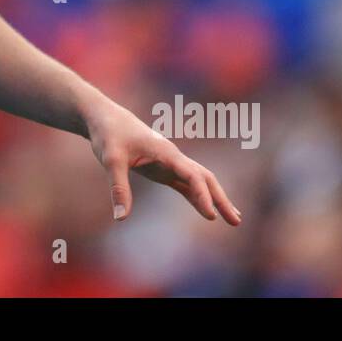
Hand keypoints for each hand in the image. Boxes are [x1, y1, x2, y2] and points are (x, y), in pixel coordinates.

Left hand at [85, 100, 240, 225]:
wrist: (105, 118)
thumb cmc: (109, 135)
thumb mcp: (110, 160)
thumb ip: (118, 188)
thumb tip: (121, 218)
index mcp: (166, 152)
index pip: (192, 175)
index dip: (203, 196)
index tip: (211, 217)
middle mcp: (173, 157)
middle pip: (205, 178)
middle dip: (221, 199)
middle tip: (236, 222)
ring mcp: (170, 163)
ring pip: (199, 182)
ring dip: (215, 199)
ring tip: (233, 220)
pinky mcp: (163, 169)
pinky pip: (186, 185)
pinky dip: (198, 197)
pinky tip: (207, 211)